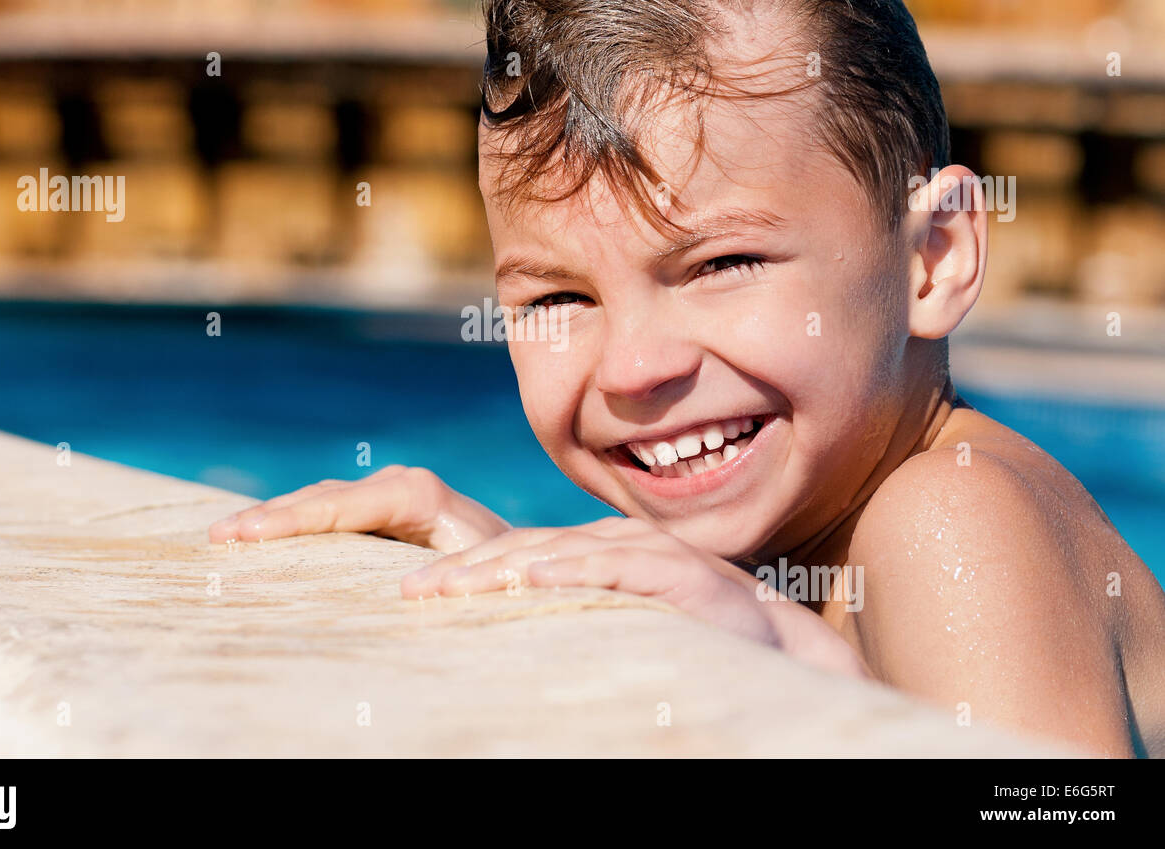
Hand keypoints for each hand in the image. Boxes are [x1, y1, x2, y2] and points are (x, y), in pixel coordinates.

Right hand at [207, 465, 511, 552]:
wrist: (522, 561)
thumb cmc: (498, 574)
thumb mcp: (472, 573)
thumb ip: (434, 573)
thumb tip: (399, 588)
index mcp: (417, 494)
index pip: (341, 504)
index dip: (293, 519)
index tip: (249, 534)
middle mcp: (399, 484)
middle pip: (322, 497)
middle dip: (271, 516)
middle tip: (220, 536)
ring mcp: (388, 492)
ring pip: (321, 500)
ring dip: (275, 517)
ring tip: (227, 536)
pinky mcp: (382, 507)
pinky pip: (330, 510)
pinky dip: (294, 520)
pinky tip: (259, 535)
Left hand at [401, 516, 871, 678]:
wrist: (780, 646)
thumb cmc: (695, 639)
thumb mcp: (619, 624)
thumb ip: (574, 615)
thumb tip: (516, 635)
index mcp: (598, 551)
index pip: (519, 554)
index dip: (466, 570)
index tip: (412, 592)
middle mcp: (618, 542)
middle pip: (525, 548)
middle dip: (464, 570)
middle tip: (409, 592)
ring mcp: (648, 552)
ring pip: (559, 554)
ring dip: (500, 570)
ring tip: (448, 588)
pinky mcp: (678, 572)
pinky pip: (615, 570)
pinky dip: (570, 573)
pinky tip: (529, 583)